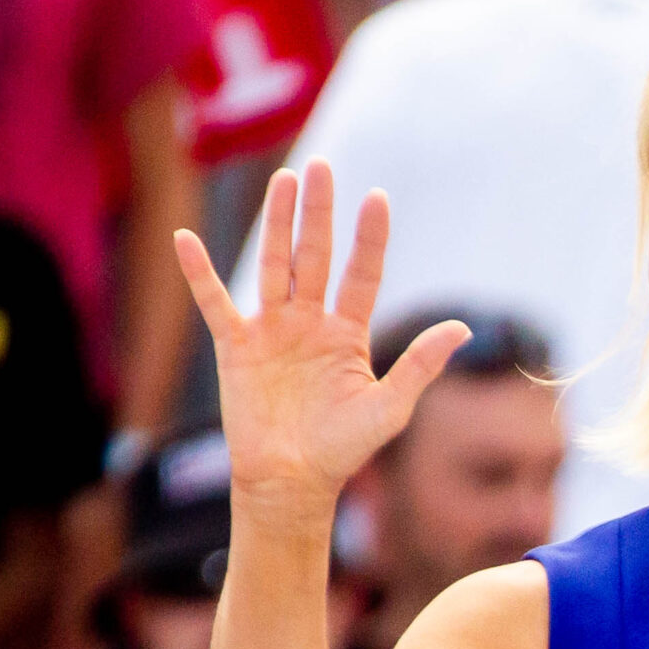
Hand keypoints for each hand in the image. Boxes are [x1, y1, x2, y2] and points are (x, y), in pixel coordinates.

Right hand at [173, 161, 469, 510]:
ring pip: (275, 265)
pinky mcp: (237, 346)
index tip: (378, 199)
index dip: (370, 239)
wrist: (293, 481)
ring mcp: (272, 330)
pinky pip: (215, 303)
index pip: (362, 274)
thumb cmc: (343, 449)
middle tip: (323, 167)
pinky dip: (199, 273)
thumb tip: (463, 328)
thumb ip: (421, 365)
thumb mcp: (390, 407)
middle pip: (315, 257)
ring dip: (278, 224)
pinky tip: (185, 239)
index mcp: (348, 335)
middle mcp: (310, 323)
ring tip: (285, 180)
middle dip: (320, 213)